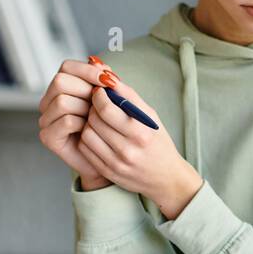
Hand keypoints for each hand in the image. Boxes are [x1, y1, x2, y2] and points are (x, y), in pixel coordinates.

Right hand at [38, 58, 112, 187]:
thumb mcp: (115, 101)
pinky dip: (83, 124)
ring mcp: (47, 119)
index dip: (87, 71)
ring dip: (86, 108)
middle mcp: (51, 101)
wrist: (112, 160)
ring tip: (97, 119)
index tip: (109, 80)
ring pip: (62, 101)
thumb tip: (100, 64)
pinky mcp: (48, 137)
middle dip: (86, 90)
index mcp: (65, 87)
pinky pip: (66, 121)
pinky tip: (90, 130)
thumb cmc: (116, 128)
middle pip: (61, 81)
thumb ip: (108, 82)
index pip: (67, 67)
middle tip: (102, 103)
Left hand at [73, 73, 202, 219]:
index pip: (106, 109)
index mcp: (141, 133)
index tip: (99, 92)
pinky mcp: (107, 172)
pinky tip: (97, 135)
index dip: (98, 96)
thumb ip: (129, 96)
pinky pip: (86, 149)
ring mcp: (116, 163)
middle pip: (94, 120)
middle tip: (97, 105)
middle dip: (92, 108)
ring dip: (89, 123)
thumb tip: (107, 75)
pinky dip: (88, 138)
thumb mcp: (150, 116)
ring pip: (87, 134)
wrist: (166, 178)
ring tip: (97, 120)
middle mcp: (128, 150)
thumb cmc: (158, 142)